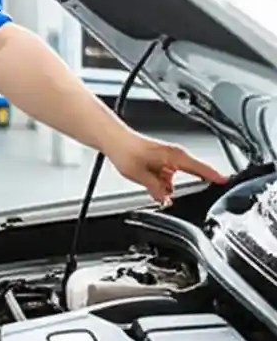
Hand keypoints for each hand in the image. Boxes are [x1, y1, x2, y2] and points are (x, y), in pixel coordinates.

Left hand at [106, 130, 227, 204]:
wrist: (114, 141)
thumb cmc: (126, 151)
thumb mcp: (141, 176)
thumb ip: (157, 189)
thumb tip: (165, 198)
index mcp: (175, 156)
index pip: (202, 168)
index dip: (215, 177)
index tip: (226, 183)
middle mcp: (174, 156)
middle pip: (189, 175)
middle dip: (179, 188)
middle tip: (166, 195)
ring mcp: (168, 157)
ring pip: (174, 178)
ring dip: (165, 185)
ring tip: (149, 184)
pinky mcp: (160, 159)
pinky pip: (166, 175)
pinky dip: (160, 181)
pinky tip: (148, 182)